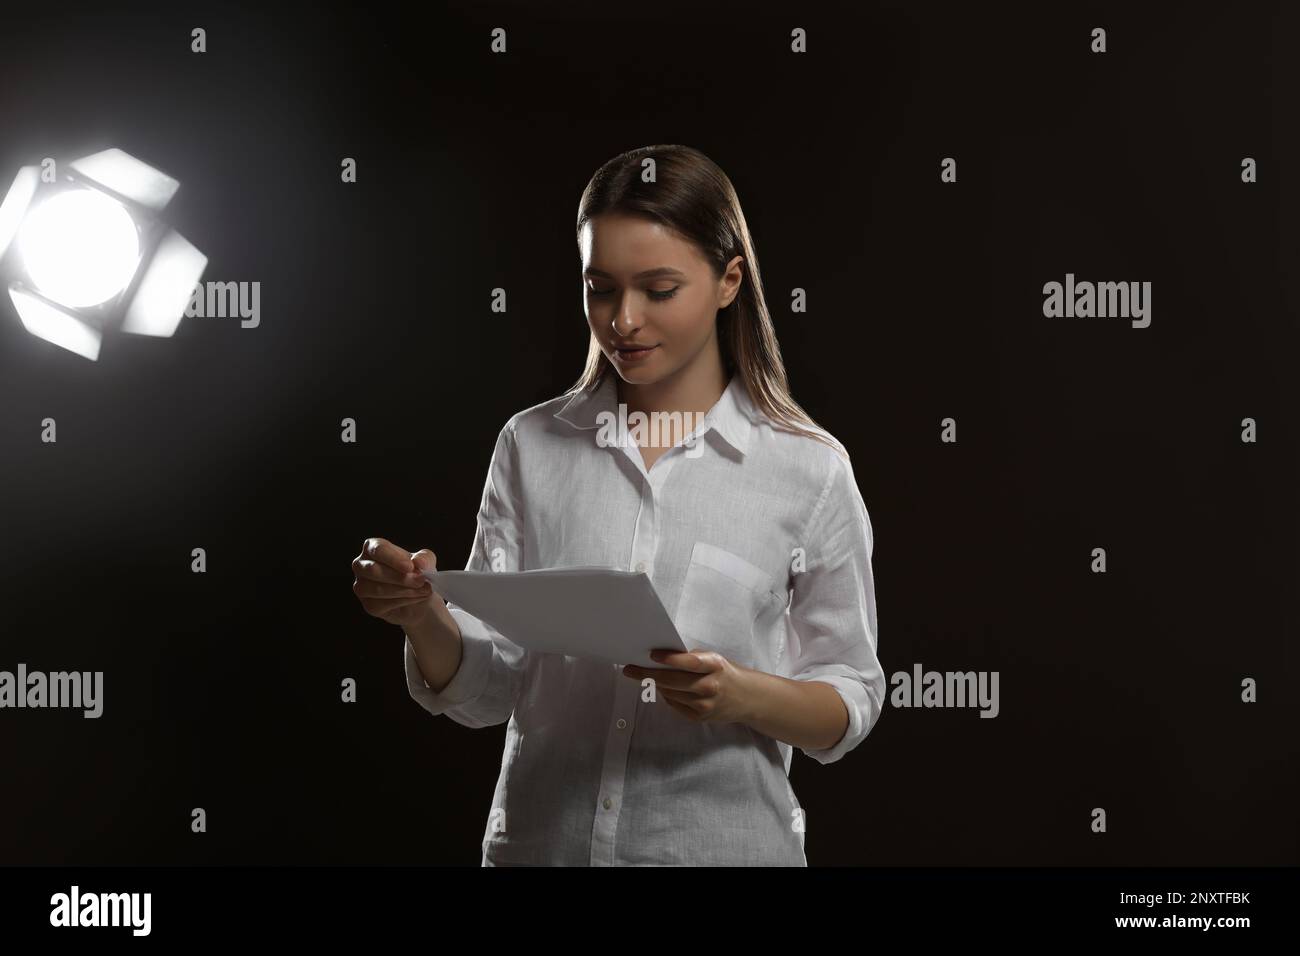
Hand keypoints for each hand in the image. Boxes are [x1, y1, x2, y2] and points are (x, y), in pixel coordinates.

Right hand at [351, 537, 443, 629]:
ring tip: (424, 589)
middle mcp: (361, 565)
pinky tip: (416, 598)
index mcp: (372, 547)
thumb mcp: (426, 561)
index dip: (393, 558)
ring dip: (405, 590)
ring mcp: (362, 586)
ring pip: (378, 589)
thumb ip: (424, 558)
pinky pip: (382, 604)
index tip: (410, 566)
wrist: (421, 597)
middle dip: (400, 577)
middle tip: (421, 581)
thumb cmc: (417, 573)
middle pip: (373, 570)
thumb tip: (419, 562)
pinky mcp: (368, 605)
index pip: (377, 549)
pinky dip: (403, 601)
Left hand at [621, 649, 754, 724]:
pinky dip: (667, 696)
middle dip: (648, 674)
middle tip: (630, 670)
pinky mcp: (700, 717)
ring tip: (646, 676)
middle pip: (673, 681)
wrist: (747, 698)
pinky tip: (664, 689)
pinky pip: (674, 705)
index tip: (651, 655)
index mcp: (715, 666)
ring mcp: (705, 704)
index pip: (689, 662)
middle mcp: (710, 686)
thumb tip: (662, 658)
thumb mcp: (714, 659)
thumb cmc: (725, 673)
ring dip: (656, 685)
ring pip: (670, 694)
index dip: (669, 659)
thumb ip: (692, 659)